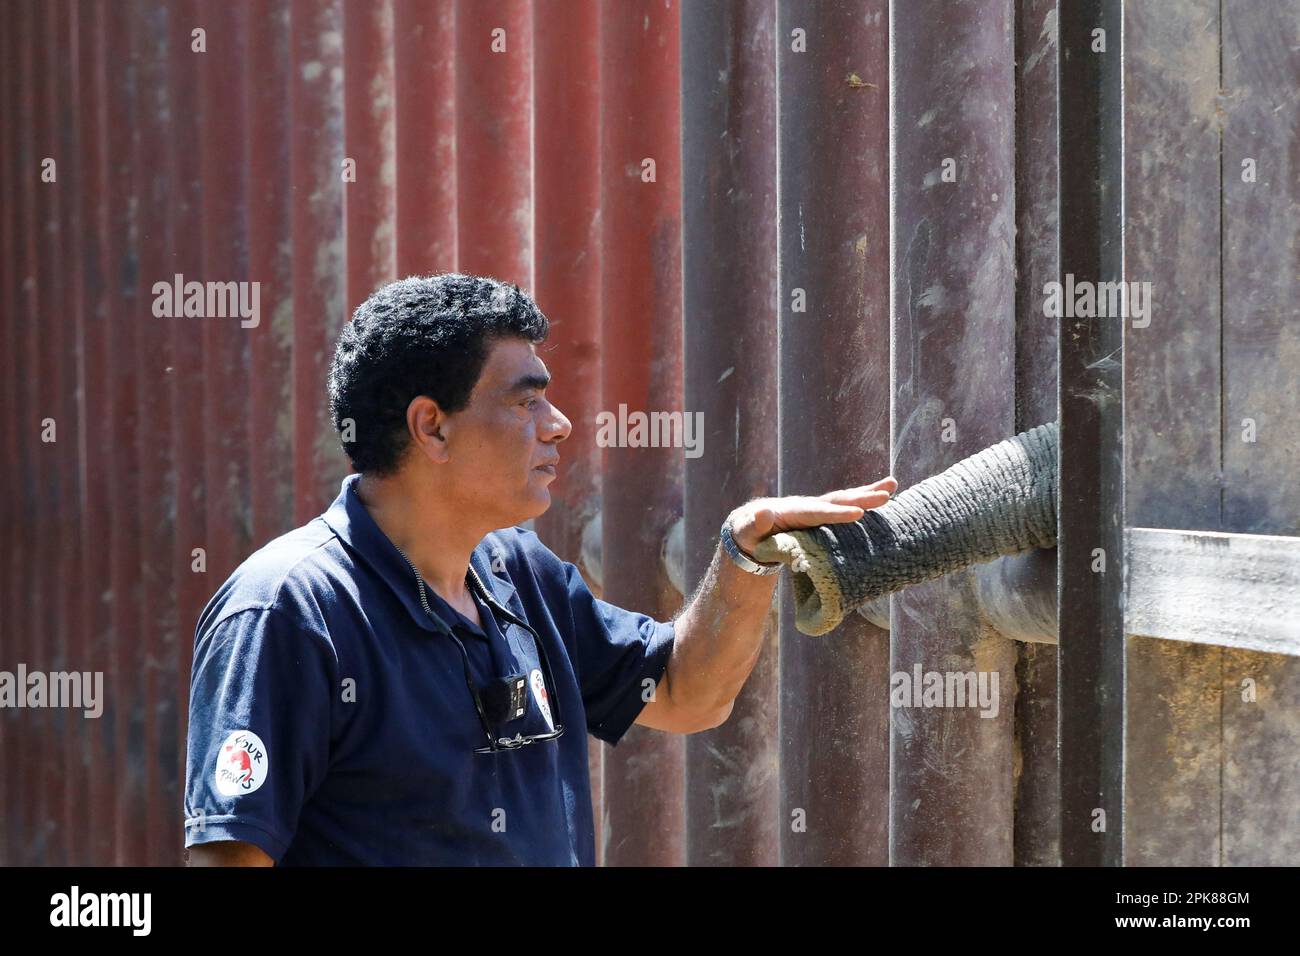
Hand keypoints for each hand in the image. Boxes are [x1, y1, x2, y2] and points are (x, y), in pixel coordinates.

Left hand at [727, 477, 898, 556]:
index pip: (818, 513)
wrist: (751, 525)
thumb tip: (763, 512)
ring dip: (868, 493)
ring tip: (893, 485)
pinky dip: (864, 501)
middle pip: (838, 500)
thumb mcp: (747, 530)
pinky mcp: (823, 514)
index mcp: (793, 511)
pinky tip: (885, 500)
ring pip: (846, 499)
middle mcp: (808, 505)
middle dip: (862, 498)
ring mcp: (817, 507)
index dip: (837, 514)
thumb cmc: (749, 532)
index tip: (857, 515)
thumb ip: (755, 523)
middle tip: (886, 493)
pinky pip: (845, 506)